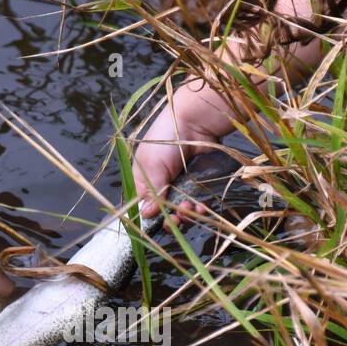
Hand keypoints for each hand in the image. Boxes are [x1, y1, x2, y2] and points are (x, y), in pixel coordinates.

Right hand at [132, 87, 228, 222]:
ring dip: (186, 215)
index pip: (145, 207)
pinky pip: (199, 203)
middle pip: (164, 212)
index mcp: (144, 180)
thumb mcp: (153, 166)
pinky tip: (201, 207)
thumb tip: (146, 215)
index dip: (152, 218)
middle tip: (177, 219)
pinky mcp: (199, 183)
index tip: (161, 223)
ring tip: (191, 208)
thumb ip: (151, 193)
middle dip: (171, 219)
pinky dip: (199, 209)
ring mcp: (182, 185)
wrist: (195, 122)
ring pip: (183, 210)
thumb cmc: (166, 140)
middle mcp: (162, 184)